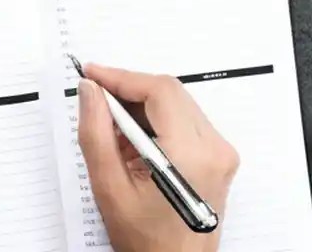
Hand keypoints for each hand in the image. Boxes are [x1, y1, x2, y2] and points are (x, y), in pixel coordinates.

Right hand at [77, 63, 238, 251]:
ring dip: (142, 107)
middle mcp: (214, 148)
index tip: (93, 76)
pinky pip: (185, 120)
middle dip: (130, 90)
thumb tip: (90, 92)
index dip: (122, 77)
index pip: (159, 90)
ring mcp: (221, 152)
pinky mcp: (219, 157)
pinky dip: (157, 121)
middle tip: (96, 99)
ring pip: (177, 103)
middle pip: (170, 93)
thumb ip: (96, 133)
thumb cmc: (147, 241)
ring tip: (113, 130)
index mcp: (191, 155)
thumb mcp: (110, 188)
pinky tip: (134, 142)